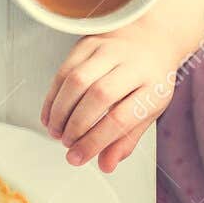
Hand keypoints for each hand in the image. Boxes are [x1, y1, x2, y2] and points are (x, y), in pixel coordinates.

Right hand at [40, 26, 176, 172]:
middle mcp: (134, 63)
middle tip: (67, 143)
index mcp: (153, 85)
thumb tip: (106, 166)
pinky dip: (52, 98)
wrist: (151, 36)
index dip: (94, 142)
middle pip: (98, 96)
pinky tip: (50, 116)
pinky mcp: (89, 43)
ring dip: (60, 113)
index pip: (121, 118)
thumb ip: (126, 139)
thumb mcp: (148, 110)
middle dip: (76, 126)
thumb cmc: (149, 79)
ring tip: (56, 132)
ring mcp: (110, 49)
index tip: (76, 158)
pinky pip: (63, 71)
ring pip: (76, 81)